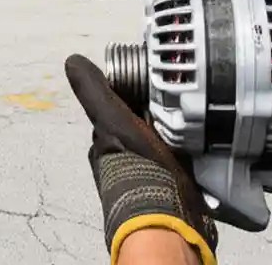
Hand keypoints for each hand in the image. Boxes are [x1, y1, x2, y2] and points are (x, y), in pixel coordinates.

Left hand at [65, 55, 217, 264]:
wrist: (163, 210)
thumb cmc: (134, 162)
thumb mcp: (110, 118)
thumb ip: (94, 91)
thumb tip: (73, 60)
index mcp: (107, 144)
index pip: (118, 112)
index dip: (131, 98)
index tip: (152, 86)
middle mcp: (123, 162)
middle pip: (140, 131)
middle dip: (155, 120)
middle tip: (178, 104)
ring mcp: (147, 178)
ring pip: (159, 149)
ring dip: (171, 140)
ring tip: (192, 126)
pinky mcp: (171, 192)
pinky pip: (178, 167)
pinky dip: (186, 158)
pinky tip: (199, 150)